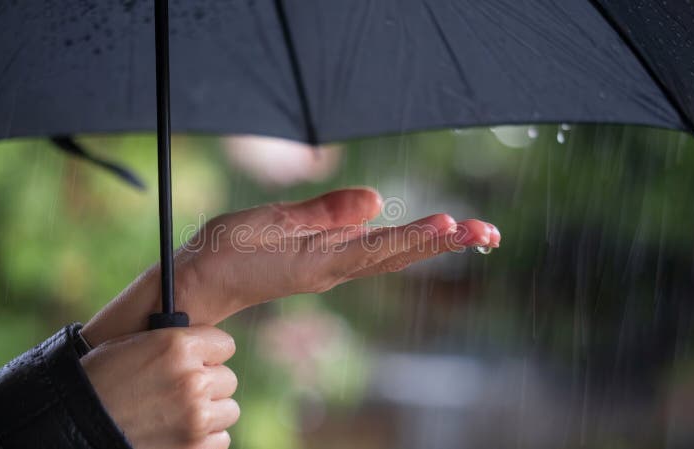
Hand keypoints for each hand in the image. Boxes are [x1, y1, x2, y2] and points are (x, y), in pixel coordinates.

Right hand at [81, 326, 238, 448]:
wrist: (73, 427)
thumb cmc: (97, 381)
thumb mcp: (133, 346)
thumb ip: (173, 343)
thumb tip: (202, 345)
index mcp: (178, 346)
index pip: (224, 345)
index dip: (209, 353)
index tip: (198, 360)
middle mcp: (193, 380)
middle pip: (227, 379)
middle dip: (208, 384)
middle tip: (180, 391)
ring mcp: (197, 417)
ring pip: (228, 410)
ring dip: (209, 411)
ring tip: (178, 413)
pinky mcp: (195, 447)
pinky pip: (220, 438)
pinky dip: (204, 437)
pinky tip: (178, 432)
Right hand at [82, 188, 500, 344]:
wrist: (203, 283)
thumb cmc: (227, 250)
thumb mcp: (270, 221)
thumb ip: (323, 212)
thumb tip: (374, 200)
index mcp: (321, 259)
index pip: (379, 246)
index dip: (416, 236)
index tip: (451, 226)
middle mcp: (335, 268)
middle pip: (399, 255)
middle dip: (445, 244)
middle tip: (490, 233)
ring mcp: (332, 269)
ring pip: (392, 256)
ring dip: (433, 245)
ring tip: (473, 233)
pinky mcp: (324, 265)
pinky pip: (373, 254)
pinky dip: (405, 244)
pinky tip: (423, 236)